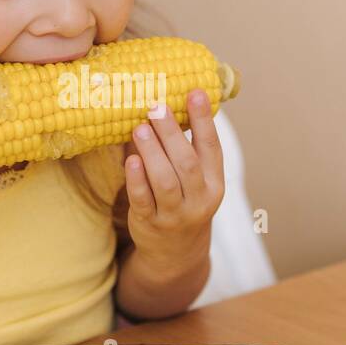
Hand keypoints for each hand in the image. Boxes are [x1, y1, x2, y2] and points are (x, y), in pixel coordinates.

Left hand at [124, 89, 223, 263]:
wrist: (176, 252)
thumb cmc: (184, 202)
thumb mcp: (195, 181)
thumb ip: (185, 149)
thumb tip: (163, 105)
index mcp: (214, 182)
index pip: (211, 147)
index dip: (203, 119)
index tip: (195, 92)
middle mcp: (199, 199)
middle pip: (186, 163)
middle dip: (171, 133)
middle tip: (156, 107)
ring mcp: (175, 214)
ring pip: (166, 181)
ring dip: (152, 152)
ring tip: (140, 128)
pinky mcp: (151, 223)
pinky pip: (143, 200)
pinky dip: (137, 179)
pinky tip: (131, 160)